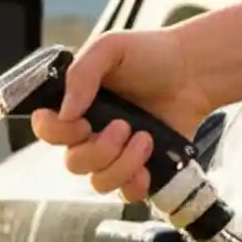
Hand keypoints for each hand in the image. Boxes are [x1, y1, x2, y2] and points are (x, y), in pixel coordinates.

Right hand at [31, 28, 212, 201]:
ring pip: (99, 181)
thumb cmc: (151, 54)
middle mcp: (90, 133)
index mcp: (75, 105)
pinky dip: (134, 185)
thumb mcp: (110, 48)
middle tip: (124, 126)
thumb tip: (65, 112)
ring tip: (145, 138)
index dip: (59, 133)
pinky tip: (147, 168)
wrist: (195, 69)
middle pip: (73, 163)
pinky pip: (125, 193)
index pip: (46, 130)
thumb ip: (81, 74)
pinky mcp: (140, 168)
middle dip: (100, 149)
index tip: (83, 122)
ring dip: (122, 164)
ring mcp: (115, 154)